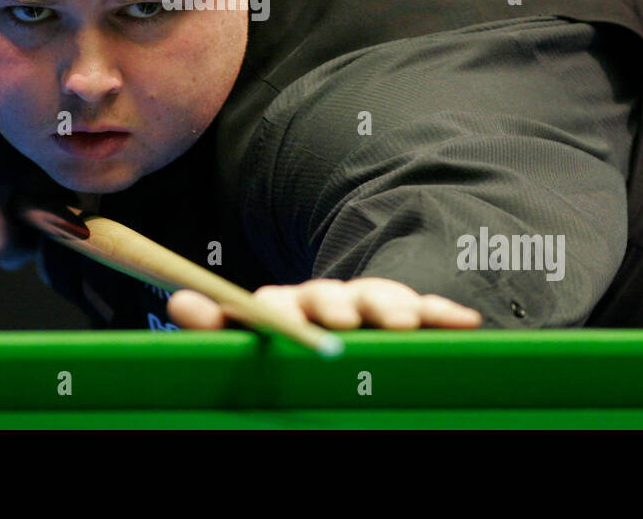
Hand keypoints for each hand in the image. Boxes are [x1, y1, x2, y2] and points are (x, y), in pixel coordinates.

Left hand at [168, 277, 482, 329]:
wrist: (338, 332)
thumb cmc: (287, 346)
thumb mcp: (250, 338)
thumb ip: (218, 324)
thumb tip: (178, 299)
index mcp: (285, 306)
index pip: (278, 303)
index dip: (283, 311)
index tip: (284, 322)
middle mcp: (327, 300)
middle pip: (332, 296)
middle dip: (339, 305)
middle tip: (344, 320)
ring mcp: (368, 305)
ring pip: (379, 299)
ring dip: (391, 306)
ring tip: (404, 321)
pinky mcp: (409, 313)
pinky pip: (428, 310)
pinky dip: (442, 314)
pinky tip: (463, 322)